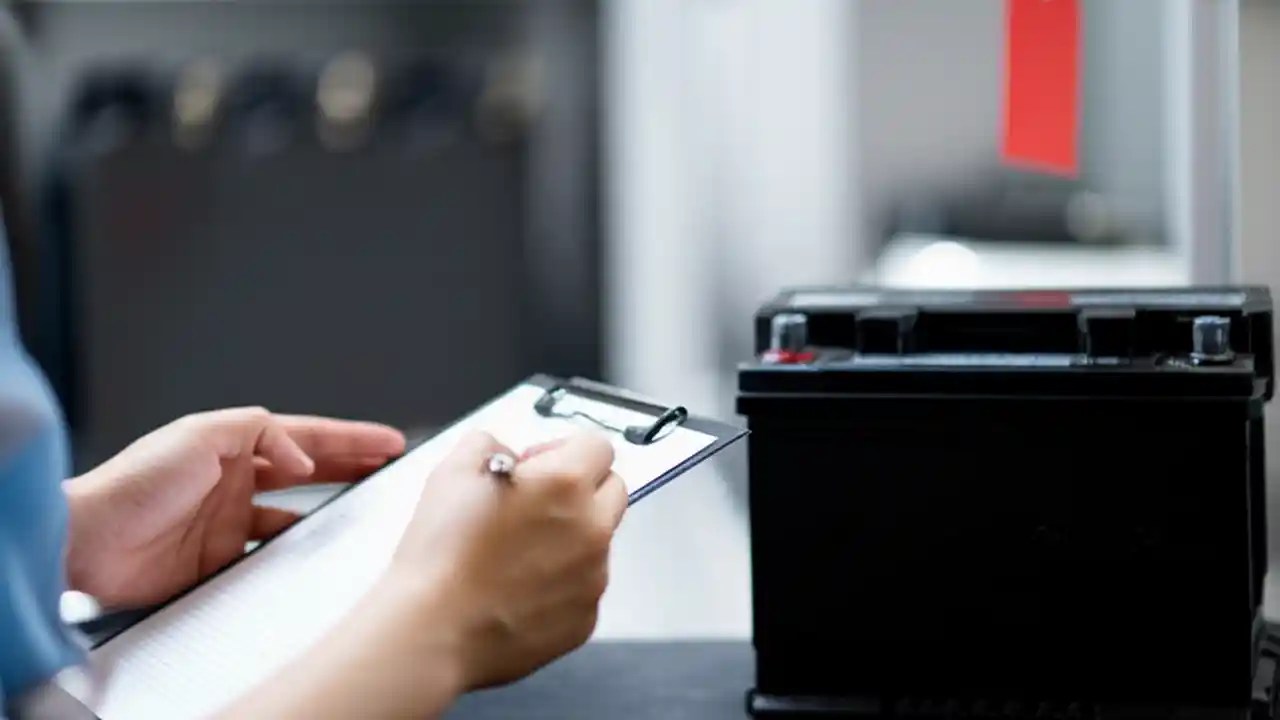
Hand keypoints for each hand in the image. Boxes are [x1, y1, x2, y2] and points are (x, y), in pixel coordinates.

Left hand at [63, 407, 404, 607]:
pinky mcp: (221, 560)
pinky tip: (314, 552)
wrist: (88, 543)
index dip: (350, 438)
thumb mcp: (199, 434)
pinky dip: (294, 552)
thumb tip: (301, 454)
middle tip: (389, 468)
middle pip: (309, 470)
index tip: (387, 441)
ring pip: (296, 512)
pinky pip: (270, 553)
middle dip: (352, 465)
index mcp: (234, 445)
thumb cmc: (132, 484)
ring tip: (364, 510)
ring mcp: (230, 522)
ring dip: (329, 510)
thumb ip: (258, 432)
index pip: (306, 436)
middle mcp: (236, 480)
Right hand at [388, 429, 627, 690]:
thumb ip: (489, 444)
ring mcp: (593, 577)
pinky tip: (519, 589)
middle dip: (580, 489)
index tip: (539, 465)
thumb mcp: (451, 472)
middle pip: (611, 490)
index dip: (564, 450)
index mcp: (565, 483)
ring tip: (518, 554)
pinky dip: (562, 583)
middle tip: (536, 504)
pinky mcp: (585, 617)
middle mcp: (591, 527)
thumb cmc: (440, 555)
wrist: (433, 631)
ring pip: (598, 542)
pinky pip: (584, 587)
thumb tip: (507, 455)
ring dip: (571, 538)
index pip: (597, 446)